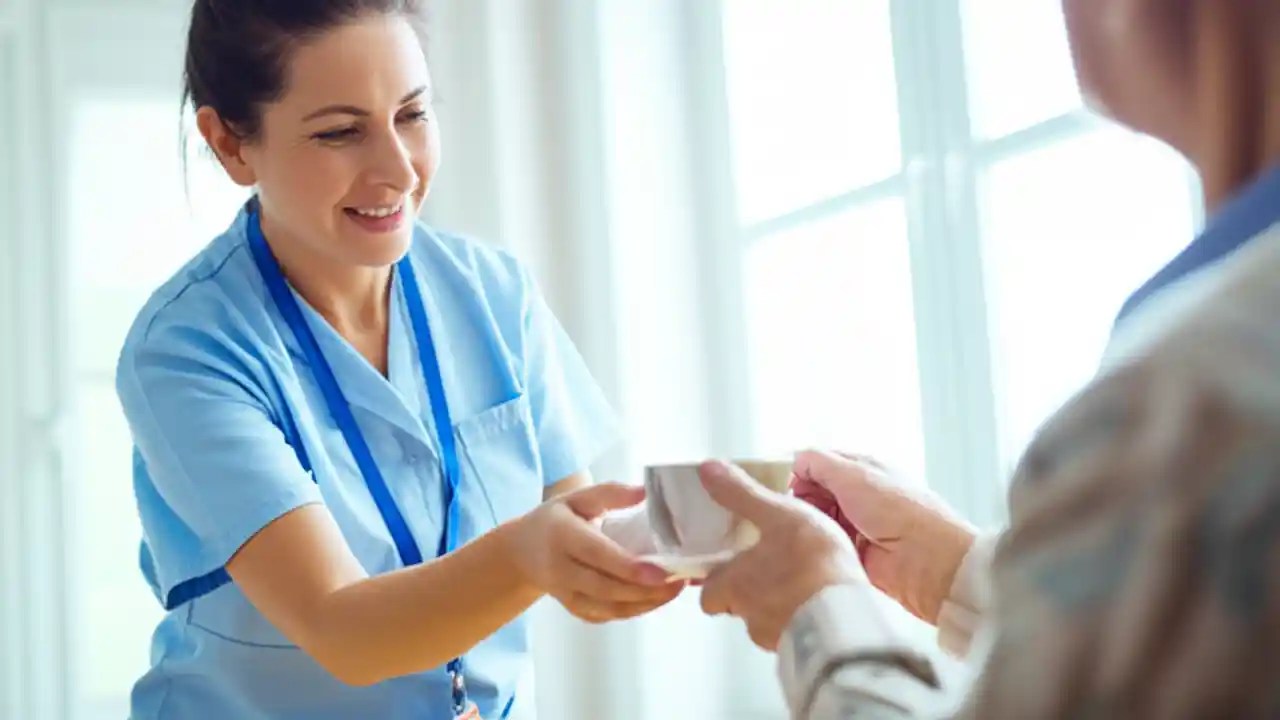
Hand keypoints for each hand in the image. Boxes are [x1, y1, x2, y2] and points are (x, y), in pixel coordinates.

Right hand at [506, 483, 682, 623]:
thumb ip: (610, 492)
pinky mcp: (572, 608)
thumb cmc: (555, 519)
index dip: (628, 566)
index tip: (660, 571)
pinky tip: (654, 600)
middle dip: (643, 590)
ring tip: (673, 590)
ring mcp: (564, 593)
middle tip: (678, 582)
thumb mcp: (576, 497)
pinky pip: (604, 616)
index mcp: (561, 535)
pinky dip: (631, 612)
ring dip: (643, 604)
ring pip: (606, 607)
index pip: (596, 554)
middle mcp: (559, 569)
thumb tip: (645, 491)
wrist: (521, 553)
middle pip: (604, 587)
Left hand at [698, 461, 865, 650]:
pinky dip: (800, 617)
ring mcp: (775, 635)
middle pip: (736, 608)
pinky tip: (817, 600)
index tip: (730, 564)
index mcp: (732, 585)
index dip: (717, 579)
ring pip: (766, 620)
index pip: (708, 593)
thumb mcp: (777, 514)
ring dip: (776, 604)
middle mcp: (748, 616)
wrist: (849, 614)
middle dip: (748, 593)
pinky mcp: (804, 647)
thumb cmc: (810, 561)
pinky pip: (794, 631)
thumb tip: (707, 469)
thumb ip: (741, 494)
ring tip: (799, 581)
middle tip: (769, 569)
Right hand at [791, 450, 974, 623]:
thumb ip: (820, 463)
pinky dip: (820, 545)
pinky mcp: (857, 555)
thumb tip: (797, 461)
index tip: (793, 488)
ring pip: (819, 520)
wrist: (929, 562)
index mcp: (864, 470)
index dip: (803, 474)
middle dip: (804, 500)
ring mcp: (858, 526)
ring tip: (809, 531)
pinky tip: (815, 548)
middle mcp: (860, 496)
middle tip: (800, 512)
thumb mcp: (854, 475)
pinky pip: (828, 545)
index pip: (821, 464)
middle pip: (816, 493)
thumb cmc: (900, 512)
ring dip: (812, 524)